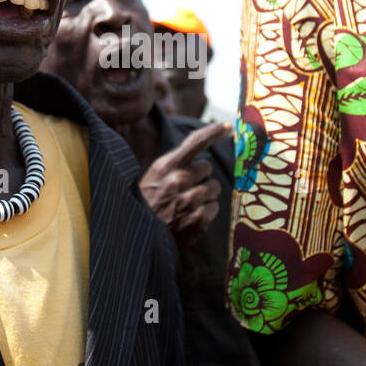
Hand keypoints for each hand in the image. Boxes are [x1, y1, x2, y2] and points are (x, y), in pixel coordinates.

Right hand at [138, 121, 230, 248]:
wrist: (136, 239)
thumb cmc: (146, 206)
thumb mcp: (153, 179)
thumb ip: (175, 165)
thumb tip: (203, 157)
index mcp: (165, 167)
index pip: (194, 143)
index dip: (213, 132)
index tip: (228, 126)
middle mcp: (178, 180)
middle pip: (207, 167)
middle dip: (202, 176)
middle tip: (186, 188)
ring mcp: (188, 200)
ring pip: (214, 188)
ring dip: (205, 195)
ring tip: (187, 205)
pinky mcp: (197, 220)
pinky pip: (214, 208)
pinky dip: (206, 213)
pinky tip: (190, 217)